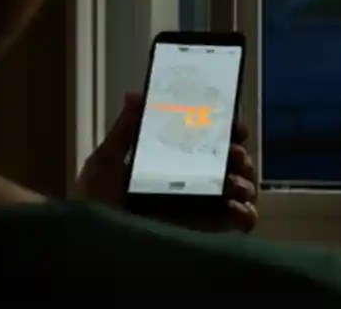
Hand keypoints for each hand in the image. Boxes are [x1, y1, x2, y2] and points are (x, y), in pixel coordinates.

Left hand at [74, 92, 258, 233]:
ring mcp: (206, 210)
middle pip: (233, 162)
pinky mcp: (212, 234)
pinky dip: (245, 210)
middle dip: (240, 153)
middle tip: (232, 152)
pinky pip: (243, 220)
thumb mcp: (106, 162)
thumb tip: (135, 95)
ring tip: (231, 180)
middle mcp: (195, 185)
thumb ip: (124, 129)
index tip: (231, 122)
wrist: (94, 244)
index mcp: (175, 164)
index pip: (209, 142)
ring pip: (244, 187)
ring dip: (245, 179)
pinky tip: (231, 204)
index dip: (225, 129)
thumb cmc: (96, 204)